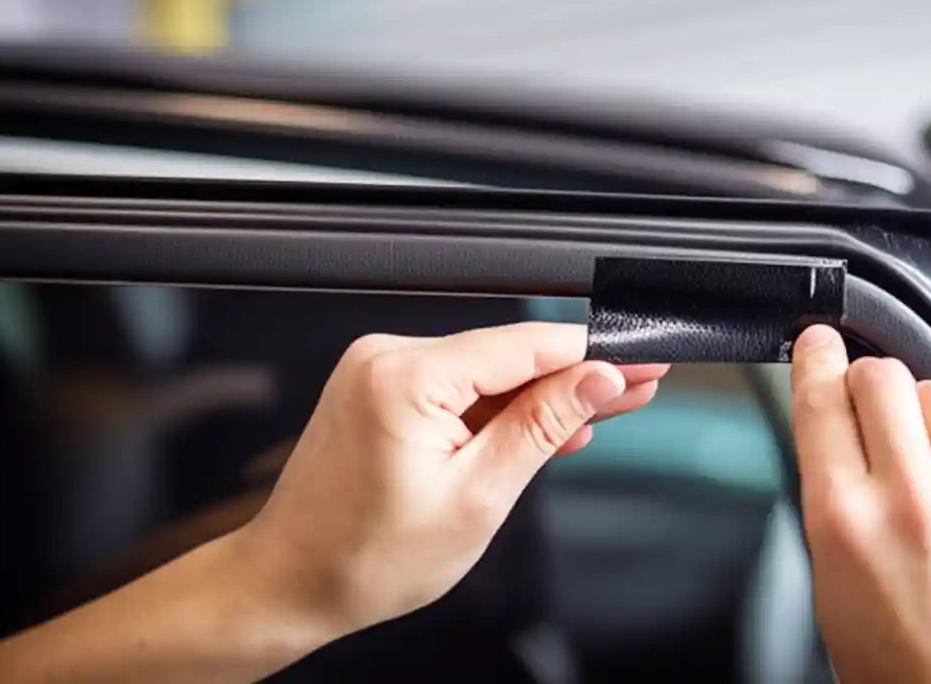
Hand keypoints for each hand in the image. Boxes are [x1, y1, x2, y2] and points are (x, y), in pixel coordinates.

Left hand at [232, 322, 667, 639]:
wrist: (290, 584)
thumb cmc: (366, 558)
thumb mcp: (479, 496)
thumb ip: (542, 426)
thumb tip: (596, 379)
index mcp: (406, 379)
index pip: (525, 345)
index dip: (593, 352)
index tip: (640, 358)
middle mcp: (386, 359)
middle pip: (508, 355)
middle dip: (575, 375)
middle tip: (635, 387)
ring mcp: (379, 371)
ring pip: (487, 373)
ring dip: (542, 396)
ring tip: (603, 412)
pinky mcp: (379, 389)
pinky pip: (457, 388)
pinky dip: (499, 410)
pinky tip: (546, 426)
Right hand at [790, 325, 930, 683]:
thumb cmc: (888, 660)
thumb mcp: (826, 573)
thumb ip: (830, 490)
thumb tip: (837, 421)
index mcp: (842, 519)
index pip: (822, 399)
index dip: (816, 356)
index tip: (819, 343)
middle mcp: (910, 504)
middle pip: (885, 377)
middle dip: (869, 379)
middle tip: (871, 401)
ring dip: (926, 407)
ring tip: (925, 445)